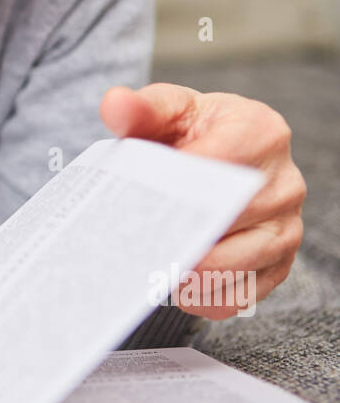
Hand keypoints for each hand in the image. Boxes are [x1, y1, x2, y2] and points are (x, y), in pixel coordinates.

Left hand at [100, 83, 306, 318]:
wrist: (221, 155)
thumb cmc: (192, 132)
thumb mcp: (167, 110)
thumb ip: (140, 108)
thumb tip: (115, 104)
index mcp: (262, 132)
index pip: (217, 165)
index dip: (174, 186)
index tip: (137, 201)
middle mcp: (284, 183)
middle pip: (227, 219)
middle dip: (176, 233)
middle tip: (132, 244)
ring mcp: (287, 227)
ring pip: (236, 264)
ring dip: (188, 272)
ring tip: (148, 266)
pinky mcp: (279, 264)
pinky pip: (241, 295)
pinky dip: (204, 297)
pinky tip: (174, 284)